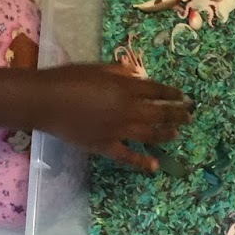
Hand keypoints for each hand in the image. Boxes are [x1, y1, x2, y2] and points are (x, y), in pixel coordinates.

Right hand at [32, 64, 193, 170]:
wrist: (45, 101)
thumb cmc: (68, 79)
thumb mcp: (96, 68)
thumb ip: (119, 71)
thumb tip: (137, 74)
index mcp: (125, 87)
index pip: (156, 90)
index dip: (172, 93)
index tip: (183, 96)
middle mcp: (127, 109)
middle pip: (160, 112)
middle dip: (177, 114)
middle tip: (189, 115)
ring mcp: (118, 130)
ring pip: (150, 134)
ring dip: (166, 134)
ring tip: (177, 135)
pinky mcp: (105, 146)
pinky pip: (128, 156)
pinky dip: (142, 162)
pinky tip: (155, 166)